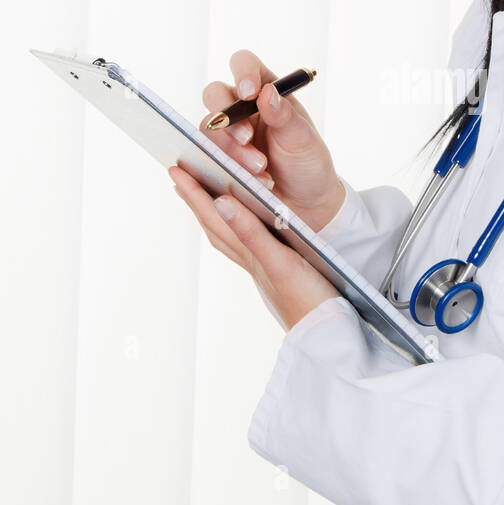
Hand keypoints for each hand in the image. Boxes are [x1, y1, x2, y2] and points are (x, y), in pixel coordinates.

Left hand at [167, 164, 340, 332]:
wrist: (326, 334)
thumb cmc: (307, 300)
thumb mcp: (279, 261)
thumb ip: (250, 231)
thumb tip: (220, 202)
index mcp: (249, 252)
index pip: (216, 217)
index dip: (195, 193)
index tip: (176, 170)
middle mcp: (250, 259)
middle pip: (215, 226)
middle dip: (196, 201)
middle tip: (180, 178)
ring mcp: (261, 267)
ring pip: (228, 236)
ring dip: (213, 215)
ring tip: (203, 198)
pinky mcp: (276, 271)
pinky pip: (246, 243)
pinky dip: (237, 228)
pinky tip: (244, 227)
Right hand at [199, 49, 345, 232]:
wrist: (304, 205)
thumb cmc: (308, 164)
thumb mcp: (303, 140)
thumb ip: (285, 116)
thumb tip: (266, 92)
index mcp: (266, 91)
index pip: (245, 65)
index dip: (242, 72)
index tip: (249, 93)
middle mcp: (241, 108)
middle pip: (215, 94)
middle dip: (227, 116)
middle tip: (246, 139)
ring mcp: (226, 134)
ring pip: (208, 128)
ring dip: (230, 149)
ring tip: (259, 170)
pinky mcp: (216, 158)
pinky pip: (204, 155)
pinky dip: (221, 166)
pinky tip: (242, 179)